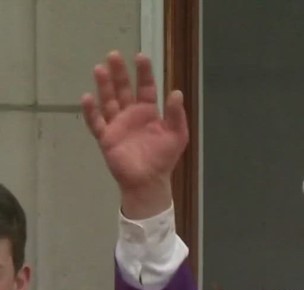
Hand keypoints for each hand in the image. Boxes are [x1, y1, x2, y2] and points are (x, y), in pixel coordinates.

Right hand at [81, 51, 188, 218]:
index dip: (144, 73)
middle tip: (113, 55)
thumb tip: (176, 92)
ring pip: (108, 101)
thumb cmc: (164, 158)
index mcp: (149, 112)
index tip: (140, 56)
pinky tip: (87, 98)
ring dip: (104, 86)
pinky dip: (91, 111)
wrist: (149, 181)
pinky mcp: (106, 137)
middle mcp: (131, 114)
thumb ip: (176, 114)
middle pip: (123, 89)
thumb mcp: (177, 135)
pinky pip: (96, 122)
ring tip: (99, 69)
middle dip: (119, 73)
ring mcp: (117, 125)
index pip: (145, 88)